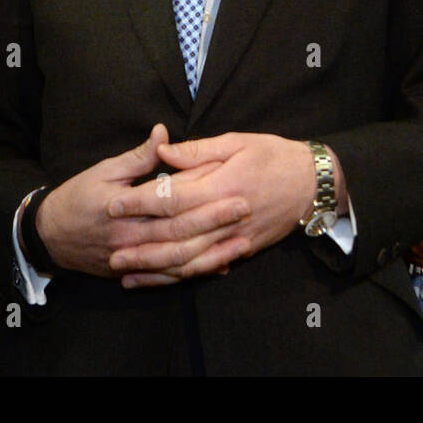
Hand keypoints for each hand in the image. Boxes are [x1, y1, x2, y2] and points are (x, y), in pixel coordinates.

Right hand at [35, 124, 252, 281]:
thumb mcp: (104, 170)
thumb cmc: (76, 196)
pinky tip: (219, 266)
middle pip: (182, 237)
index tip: (236, 192)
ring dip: (213, 255)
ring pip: (179, 263)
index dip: (206, 203)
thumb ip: (138, 157)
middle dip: (217, 226)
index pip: (173, 208)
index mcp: (126, 212)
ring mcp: (133, 261)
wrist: (47, 236)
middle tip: (247, 213)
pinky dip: (194, 273)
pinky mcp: (134, 272)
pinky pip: (168, 277)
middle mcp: (132, 241)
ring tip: (243, 244)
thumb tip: (163, 133)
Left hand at [107, 131, 322, 287]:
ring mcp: (234, 238)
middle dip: (140, 243)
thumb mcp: (239, 141)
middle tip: (109, 248)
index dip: (140, 201)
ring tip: (124, 271)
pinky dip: (179, 277)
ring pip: (188, 259)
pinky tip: (156, 280)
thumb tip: (164, 152)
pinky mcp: (240, 250)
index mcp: (222, 185)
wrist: (313, 184)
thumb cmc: (275, 156)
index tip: (112, 204)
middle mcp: (226, 217)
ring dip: (154, 268)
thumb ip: (199, 150)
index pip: (173, 197)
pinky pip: (205, 268)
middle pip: (175, 236)